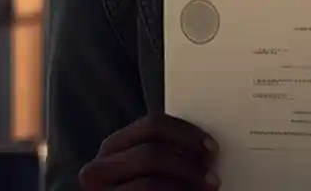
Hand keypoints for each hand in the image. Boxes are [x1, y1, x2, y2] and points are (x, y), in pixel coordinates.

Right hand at [79, 114, 220, 190]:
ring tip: (206, 190)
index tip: (212, 147)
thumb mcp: (151, 169)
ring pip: (150, 182)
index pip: (152, 125)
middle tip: (212, 177)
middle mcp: (98, 168)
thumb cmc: (146, 187)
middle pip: (150, 153)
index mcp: (113, 148)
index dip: (186, 133)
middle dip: (187, 165)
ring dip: (184, 185)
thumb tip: (205, 151)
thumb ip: (167, 155)